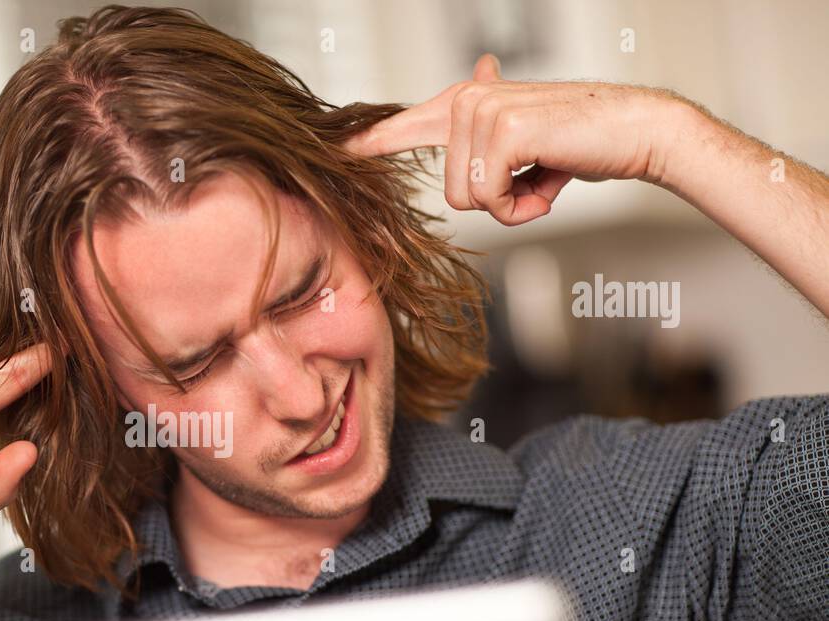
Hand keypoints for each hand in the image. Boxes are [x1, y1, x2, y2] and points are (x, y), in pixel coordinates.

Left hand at [346, 54, 688, 224]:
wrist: (633, 130)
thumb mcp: (523, 137)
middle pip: (452, 193)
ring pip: (469, 199)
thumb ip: (488, 126)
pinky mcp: (502, 130)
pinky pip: (491, 200)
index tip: (336, 150)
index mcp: (466, 101)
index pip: (405, 124)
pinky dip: (525, 205)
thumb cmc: (577, 141)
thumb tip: (481, 68)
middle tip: (535, 174)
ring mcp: (483, 111)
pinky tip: (550, 177)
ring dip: (513, 203)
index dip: (371, 142)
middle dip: (497, 201)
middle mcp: (468, 100)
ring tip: (544, 171)